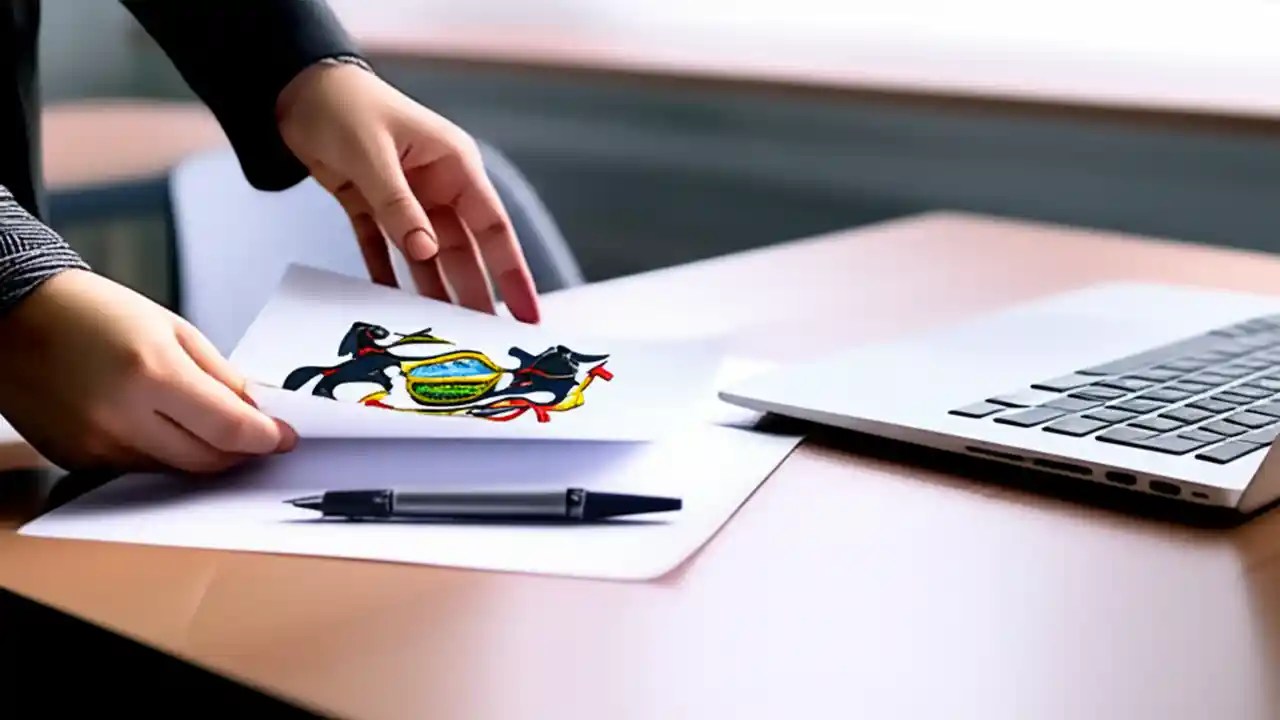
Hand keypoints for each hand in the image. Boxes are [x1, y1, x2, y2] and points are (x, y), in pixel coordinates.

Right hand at [0, 270, 296, 473]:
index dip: (266, 437)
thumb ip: (221, 376)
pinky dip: (162, 454)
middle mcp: (121, 416)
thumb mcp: (173, 329)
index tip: (284, 436)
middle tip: (257, 436)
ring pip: (175, 471)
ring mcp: (95, 444)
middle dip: (240, 451)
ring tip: (206, 423)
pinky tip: (159, 425)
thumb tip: (258, 412)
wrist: (14, 315)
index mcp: (152, 373)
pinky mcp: (77, 458)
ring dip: (202, 454)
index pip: (229, 428)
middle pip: (207, 460)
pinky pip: (139, 470)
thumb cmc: (93, 311)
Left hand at [275, 62, 539, 323]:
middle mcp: (436, 185)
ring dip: (434, 291)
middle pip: (463, 249)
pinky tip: (394, 304)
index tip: (528, 311)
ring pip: (426, 255)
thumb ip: (399, 206)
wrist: (294, 88)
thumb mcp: (372, 155)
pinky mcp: (371, 205)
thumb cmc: (342, 106)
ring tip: (443, 331)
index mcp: (453, 165)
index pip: (493, 226)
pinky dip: (387, 274)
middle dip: (476, 292)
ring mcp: (405, 198)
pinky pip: (383, 249)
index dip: (512, 270)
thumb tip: (427, 251)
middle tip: (486, 338)